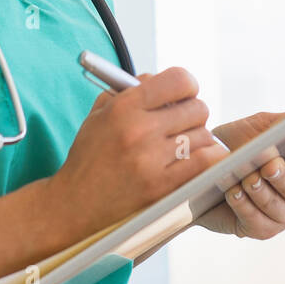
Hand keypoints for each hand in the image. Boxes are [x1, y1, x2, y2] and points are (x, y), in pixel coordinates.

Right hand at [47, 67, 228, 239]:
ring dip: (198, 140)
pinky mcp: (163, 187)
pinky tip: (197, 160)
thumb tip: (163, 79)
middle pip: (198, 108)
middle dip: (193, 114)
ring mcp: (152, 160)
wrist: (75, 204)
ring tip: (181, 147)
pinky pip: (206, 162)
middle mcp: (140, 131)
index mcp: (124, 107)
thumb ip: (132, 88)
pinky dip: (209, 158)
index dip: (188, 85)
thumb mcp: (100, 113)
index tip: (184, 94)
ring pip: (204, 135)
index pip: (180, 80)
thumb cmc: (90, 156)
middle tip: (182, 124)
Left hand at [194, 111, 284, 239]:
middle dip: (282, 177)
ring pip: (276, 206)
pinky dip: (243, 205)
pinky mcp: (263, 230)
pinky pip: (255, 221)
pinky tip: (233, 192)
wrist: (207, 174)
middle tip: (269, 166)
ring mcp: (284, 215)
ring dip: (258, 191)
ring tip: (245, 178)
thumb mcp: (262, 126)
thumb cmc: (241, 146)